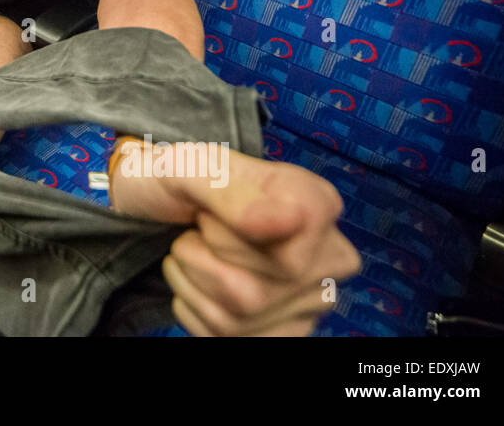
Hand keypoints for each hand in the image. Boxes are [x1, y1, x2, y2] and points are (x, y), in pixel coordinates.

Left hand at [109, 140, 360, 335]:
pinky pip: (224, 337)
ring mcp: (312, 302)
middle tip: (197, 229)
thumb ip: (237, 192)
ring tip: (191, 251)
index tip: (210, 213)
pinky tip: (198, 280)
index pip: (280, 258)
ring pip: (233, 320)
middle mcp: (331, 259)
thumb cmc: (190, 180)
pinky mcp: (285, 331)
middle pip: (249, 294)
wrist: (171, 205)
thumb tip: (292, 221)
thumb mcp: (196, 166)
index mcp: (319, 205)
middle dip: (198, 258)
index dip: (223, 238)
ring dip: (189, 281)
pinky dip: (193, 308)